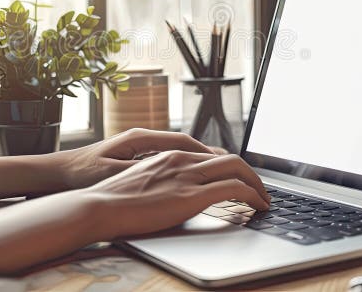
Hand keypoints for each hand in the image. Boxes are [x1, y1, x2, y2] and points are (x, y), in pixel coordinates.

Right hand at [0, 148, 269, 273]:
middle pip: (229, 157)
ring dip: (257, 183)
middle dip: (250, 173)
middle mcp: (181, 158)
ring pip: (237, 168)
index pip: (210, 154)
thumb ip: (157, 181)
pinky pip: (234, 188)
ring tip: (264, 199)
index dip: (229, 166)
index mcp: (168, 154)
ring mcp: (187, 174)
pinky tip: (258, 206)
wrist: (96, 206)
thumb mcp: (137, 182)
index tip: (239, 178)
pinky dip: (253, 195)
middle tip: (260, 188)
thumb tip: (169, 194)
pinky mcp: (191, 194)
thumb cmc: (109, 200)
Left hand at [53, 128, 223, 189]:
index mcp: (140, 139)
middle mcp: (144, 137)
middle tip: (238, 170)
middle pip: (187, 144)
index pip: (184, 143)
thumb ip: (141, 172)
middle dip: (214, 156)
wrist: (61, 172)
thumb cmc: (84, 173)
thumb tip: (168, 172)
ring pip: (181, 150)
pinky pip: (171, 156)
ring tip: (225, 172)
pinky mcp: (138, 155)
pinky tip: (196, 177)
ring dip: (202, 160)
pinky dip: (188, 164)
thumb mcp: (113, 174)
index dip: (208, 155)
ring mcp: (142, 145)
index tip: (227, 166)